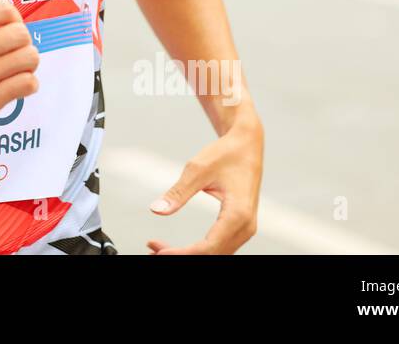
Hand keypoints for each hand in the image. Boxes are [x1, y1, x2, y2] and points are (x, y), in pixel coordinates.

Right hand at [0, 0, 38, 140]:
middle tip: (11, 47)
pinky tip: (13, 82)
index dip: (12, 16)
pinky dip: (27, 83)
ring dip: (27, 61)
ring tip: (15, 64)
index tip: (4, 26)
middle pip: (21, 33)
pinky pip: (27, 84)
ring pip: (29, 58)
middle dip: (21, 39)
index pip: (4, 8)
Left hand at [146, 118, 263, 253]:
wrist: (246, 144)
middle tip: (152, 249)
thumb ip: (178, 193)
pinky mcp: (240, 227)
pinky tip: (176, 247)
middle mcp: (246, 226)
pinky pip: (219, 247)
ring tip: (158, 249)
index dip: (182, 253)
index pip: (208, 247)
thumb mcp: (197, 169)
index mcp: (238, 214)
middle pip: (212, 254)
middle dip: (181, 255)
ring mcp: (245, 228)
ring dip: (189, 255)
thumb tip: (156, 210)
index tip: (158, 252)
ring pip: (216, 254)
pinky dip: (198, 250)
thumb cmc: (225, 153)